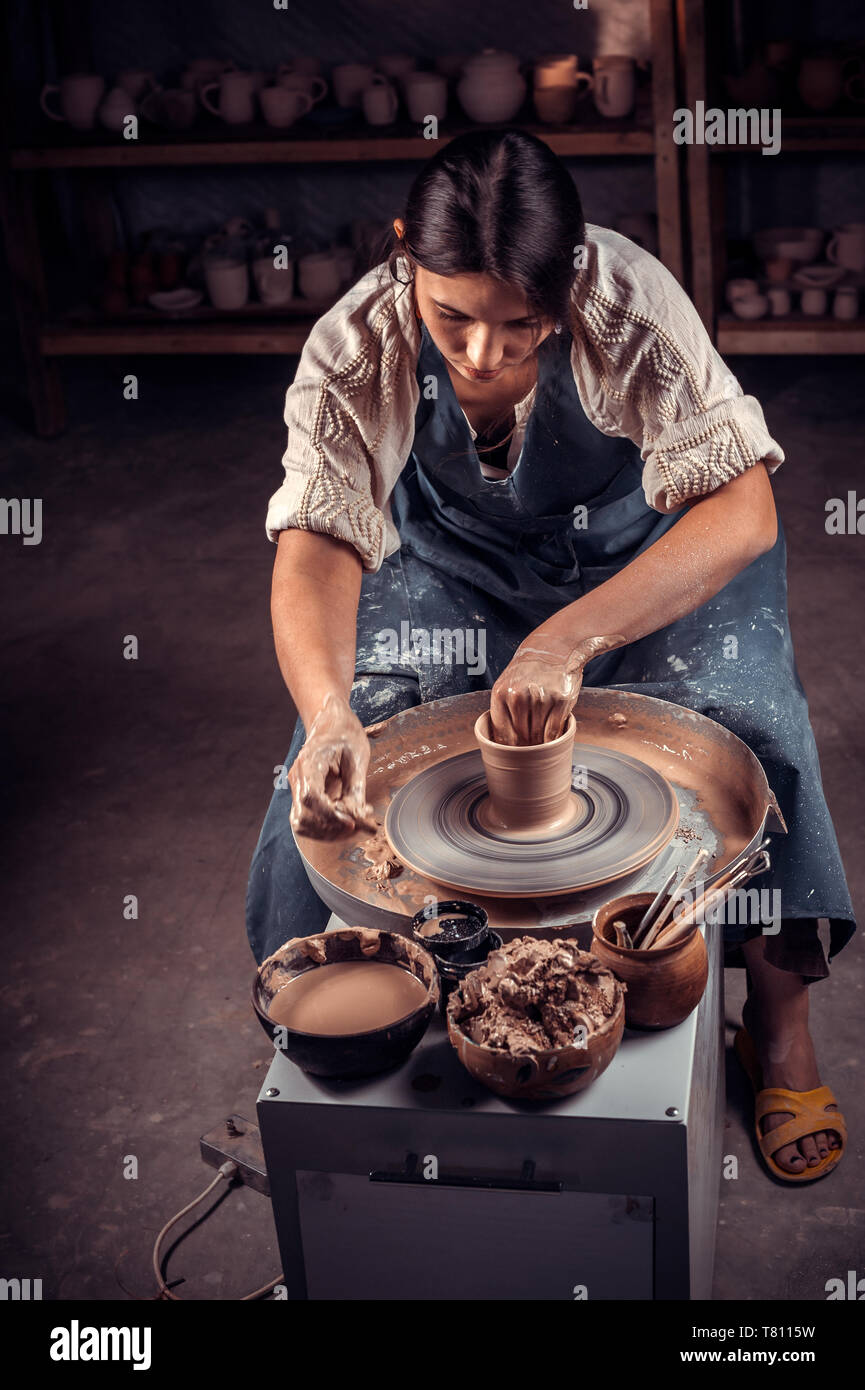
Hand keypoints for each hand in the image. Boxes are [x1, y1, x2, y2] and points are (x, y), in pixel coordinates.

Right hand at [288, 693, 375, 837]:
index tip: (351, 823)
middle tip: (359, 826)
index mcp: (309, 762)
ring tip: (354, 824)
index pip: (310, 797)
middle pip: (303, 816)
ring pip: (301, 824)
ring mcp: (297, 787)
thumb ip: (357, 789)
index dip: (330, 815)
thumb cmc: (345, 733)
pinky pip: (306, 820)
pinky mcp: (302, 794)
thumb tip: (362, 820)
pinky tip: (344, 821)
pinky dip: (324, 827)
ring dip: (327, 832)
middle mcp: (298, 777)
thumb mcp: (357, 757)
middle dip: (331, 828)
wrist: (330, 719)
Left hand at [489, 635, 623, 744]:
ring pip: (538, 736)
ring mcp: (541, 699)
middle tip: (530, 745)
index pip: (502, 735)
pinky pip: (554, 731)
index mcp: (500, 694)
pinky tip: (552, 734)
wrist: (555, 648)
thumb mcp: (507, 685)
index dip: (509, 748)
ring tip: (541, 735)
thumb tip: (503, 747)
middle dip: (525, 744)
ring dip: (540, 741)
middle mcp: (519, 697)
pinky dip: (553, 737)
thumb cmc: (529, 671)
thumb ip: (502, 711)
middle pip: (521, 737)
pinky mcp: (561, 700)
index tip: (515, 752)